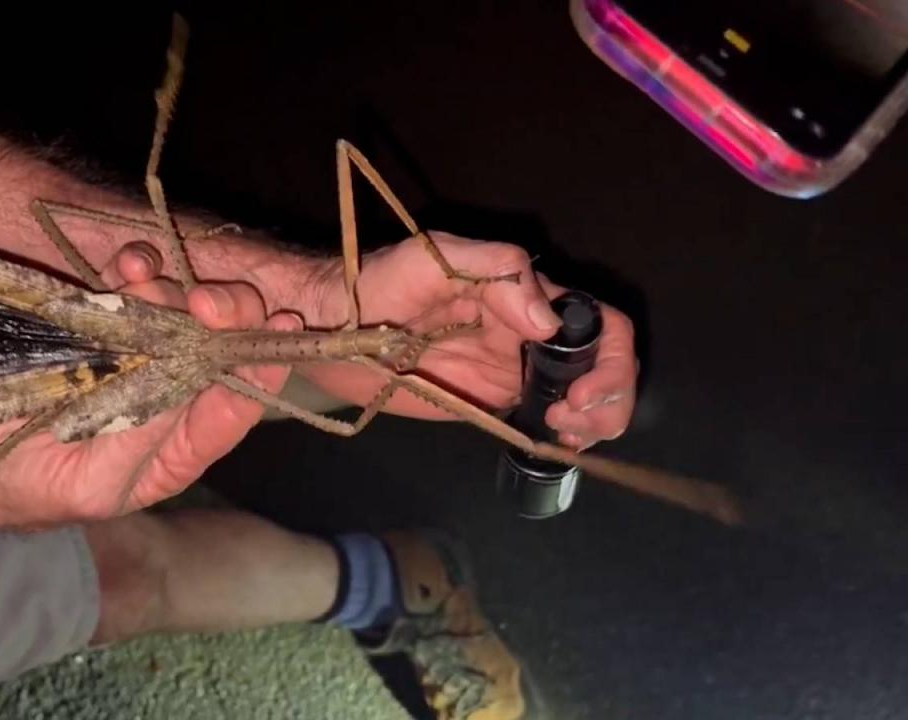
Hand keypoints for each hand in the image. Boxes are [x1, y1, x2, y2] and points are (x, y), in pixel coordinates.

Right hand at [0, 243, 297, 535]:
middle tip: (206, 303)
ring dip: (178, 286)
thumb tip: (214, 387)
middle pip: (218, 340)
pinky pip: (130, 282)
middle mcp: (168, 388)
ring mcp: (135, 346)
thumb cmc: (27, 484)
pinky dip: (137, 266)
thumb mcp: (98, 483)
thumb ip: (156, 437)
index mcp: (182, 440)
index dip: (263, 360)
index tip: (279, 329)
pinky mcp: (96, 314)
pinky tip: (130, 266)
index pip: (238, 396)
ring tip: (148, 284)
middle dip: (226, 314)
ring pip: (180, 303)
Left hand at [301, 231, 638, 449]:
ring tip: (567, 433)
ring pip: (584, 391)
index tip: (577, 390)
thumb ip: (493, 272)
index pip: (594, 318)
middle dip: (610, 392)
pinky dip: (565, 433)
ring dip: (596, 416)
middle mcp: (527, 330)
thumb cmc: (375, 283)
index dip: (607, 356)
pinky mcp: (492, 398)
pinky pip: (545, 415)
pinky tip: (555, 442)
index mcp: (521, 293)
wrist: (333, 328)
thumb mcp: (431, 259)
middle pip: (603, 359)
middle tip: (572, 419)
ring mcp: (513, 367)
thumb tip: (545, 322)